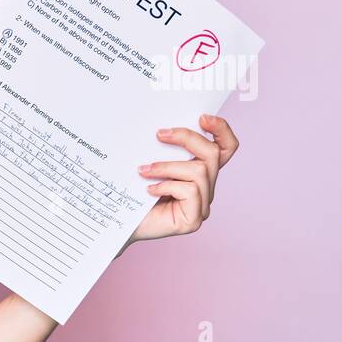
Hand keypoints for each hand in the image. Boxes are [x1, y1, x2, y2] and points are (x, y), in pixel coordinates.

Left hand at [126, 113, 239, 246]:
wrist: (117, 224)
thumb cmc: (131, 193)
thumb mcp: (150, 163)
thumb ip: (164, 148)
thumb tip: (164, 126)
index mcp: (200, 172)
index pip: (225, 148)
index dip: (221, 130)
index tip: (202, 117)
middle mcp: (206, 188)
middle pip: (213, 154)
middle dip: (187, 138)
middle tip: (159, 134)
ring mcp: (202, 206)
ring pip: (200, 171)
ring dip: (168, 166)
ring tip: (143, 171)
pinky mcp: (193, 220)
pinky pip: (190, 191)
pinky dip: (167, 186)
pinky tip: (149, 191)